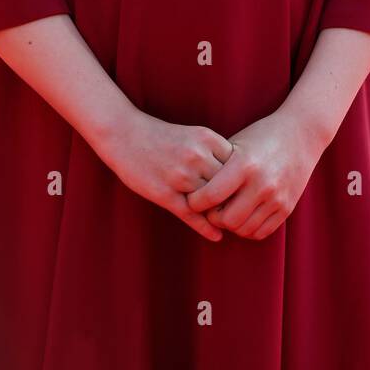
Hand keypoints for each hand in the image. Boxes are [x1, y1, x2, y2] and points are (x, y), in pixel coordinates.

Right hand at [103, 108, 233, 242]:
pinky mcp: (165, 194)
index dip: (242, 180)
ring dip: (219, 214)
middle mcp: (196, 157)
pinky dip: (206, 228)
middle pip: (228, 185)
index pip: (238, 166)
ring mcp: (180, 176)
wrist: (124, 133)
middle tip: (241, 212)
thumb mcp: (193, 135)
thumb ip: (214, 153)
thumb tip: (238, 175)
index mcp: (207, 139)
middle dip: (233, 199)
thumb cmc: (160, 136)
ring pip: (211, 203)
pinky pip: (191, 215)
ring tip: (228, 224)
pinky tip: (215, 236)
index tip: (245, 190)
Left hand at [185, 110, 323, 240]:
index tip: (193, 197)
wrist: (301, 134)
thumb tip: (193, 191)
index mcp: (244, 165)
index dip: (195, 201)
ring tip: (226, 211)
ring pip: (243, 229)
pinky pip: (261, 232)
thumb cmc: (261, 136)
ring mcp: (276, 198)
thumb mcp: (236, 144)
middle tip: (210, 208)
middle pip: (226, 220)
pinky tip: (243, 215)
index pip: (210, 196)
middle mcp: (262, 184)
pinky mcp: (286, 208)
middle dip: (213, 217)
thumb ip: (217, 168)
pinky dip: (248, 228)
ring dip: (231, 225)